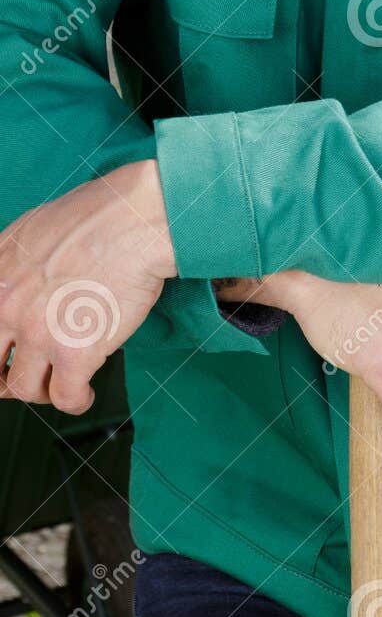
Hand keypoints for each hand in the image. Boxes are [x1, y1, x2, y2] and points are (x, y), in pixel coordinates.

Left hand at [0, 159, 175, 413]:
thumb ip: (12, 264)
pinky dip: (76, 401)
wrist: (135, 219)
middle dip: (5, 377)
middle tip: (23, 376)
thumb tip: (12, 284)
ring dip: (43, 391)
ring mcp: (39, 333)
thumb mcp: (31, 230)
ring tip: (61, 383)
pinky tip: (85, 393)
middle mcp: (7, 308)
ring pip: (23, 389)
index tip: (6, 356)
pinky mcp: (75, 353)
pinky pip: (65, 398)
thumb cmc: (97, 215)